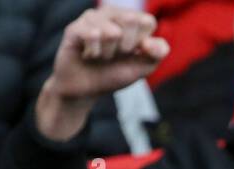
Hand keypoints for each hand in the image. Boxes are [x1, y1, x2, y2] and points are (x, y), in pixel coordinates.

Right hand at [35, 7, 167, 140]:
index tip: (134, 54)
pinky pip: (93, 35)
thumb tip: (149, 42)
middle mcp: (111, 13)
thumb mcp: (142, 67)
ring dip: (108, 54)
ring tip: (100, 57)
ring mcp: (92, 18)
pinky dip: (94, 53)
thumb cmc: (113, 73)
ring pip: (112, 32)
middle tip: (115, 55)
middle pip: (131, 20)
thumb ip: (158, 53)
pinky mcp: (75, 27)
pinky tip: (88, 55)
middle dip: (126, 47)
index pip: (147, 21)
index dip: (144, 44)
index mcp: (130, 19)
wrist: (86, 90)